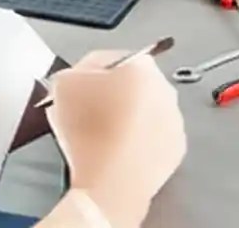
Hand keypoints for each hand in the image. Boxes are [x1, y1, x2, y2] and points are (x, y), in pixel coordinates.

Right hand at [46, 50, 186, 227]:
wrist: (112, 180)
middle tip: (85, 109)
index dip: (85, 73)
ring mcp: (175, 120)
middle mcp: (165, 88)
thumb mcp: (61, 85)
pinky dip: (136, 138)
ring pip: (142, 109)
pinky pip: (151, 135)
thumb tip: (82, 76)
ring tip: (99, 134)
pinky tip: (115, 149)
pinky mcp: (176, 148)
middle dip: (109, 92)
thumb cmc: (88, 129)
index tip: (73, 88)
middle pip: (129, 83)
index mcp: (139, 66)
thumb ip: (73, 71)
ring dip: (123, 115)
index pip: (107, 58)